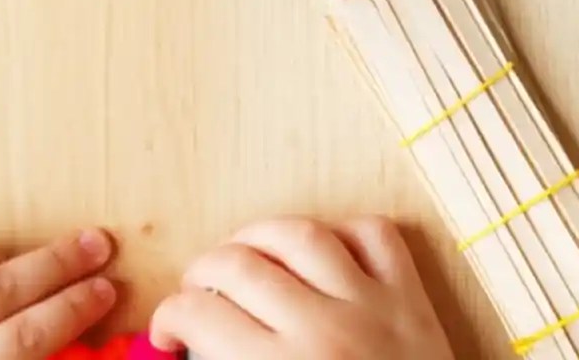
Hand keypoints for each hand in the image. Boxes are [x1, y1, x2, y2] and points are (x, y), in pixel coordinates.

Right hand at [150, 216, 452, 359]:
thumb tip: (183, 355)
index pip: (197, 315)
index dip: (168, 318)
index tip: (169, 332)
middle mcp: (323, 330)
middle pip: (237, 264)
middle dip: (201, 272)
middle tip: (197, 293)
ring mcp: (371, 306)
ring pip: (298, 234)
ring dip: (258, 234)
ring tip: (243, 253)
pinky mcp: (410, 298)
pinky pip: (372, 235)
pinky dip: (342, 230)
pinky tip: (319, 250)